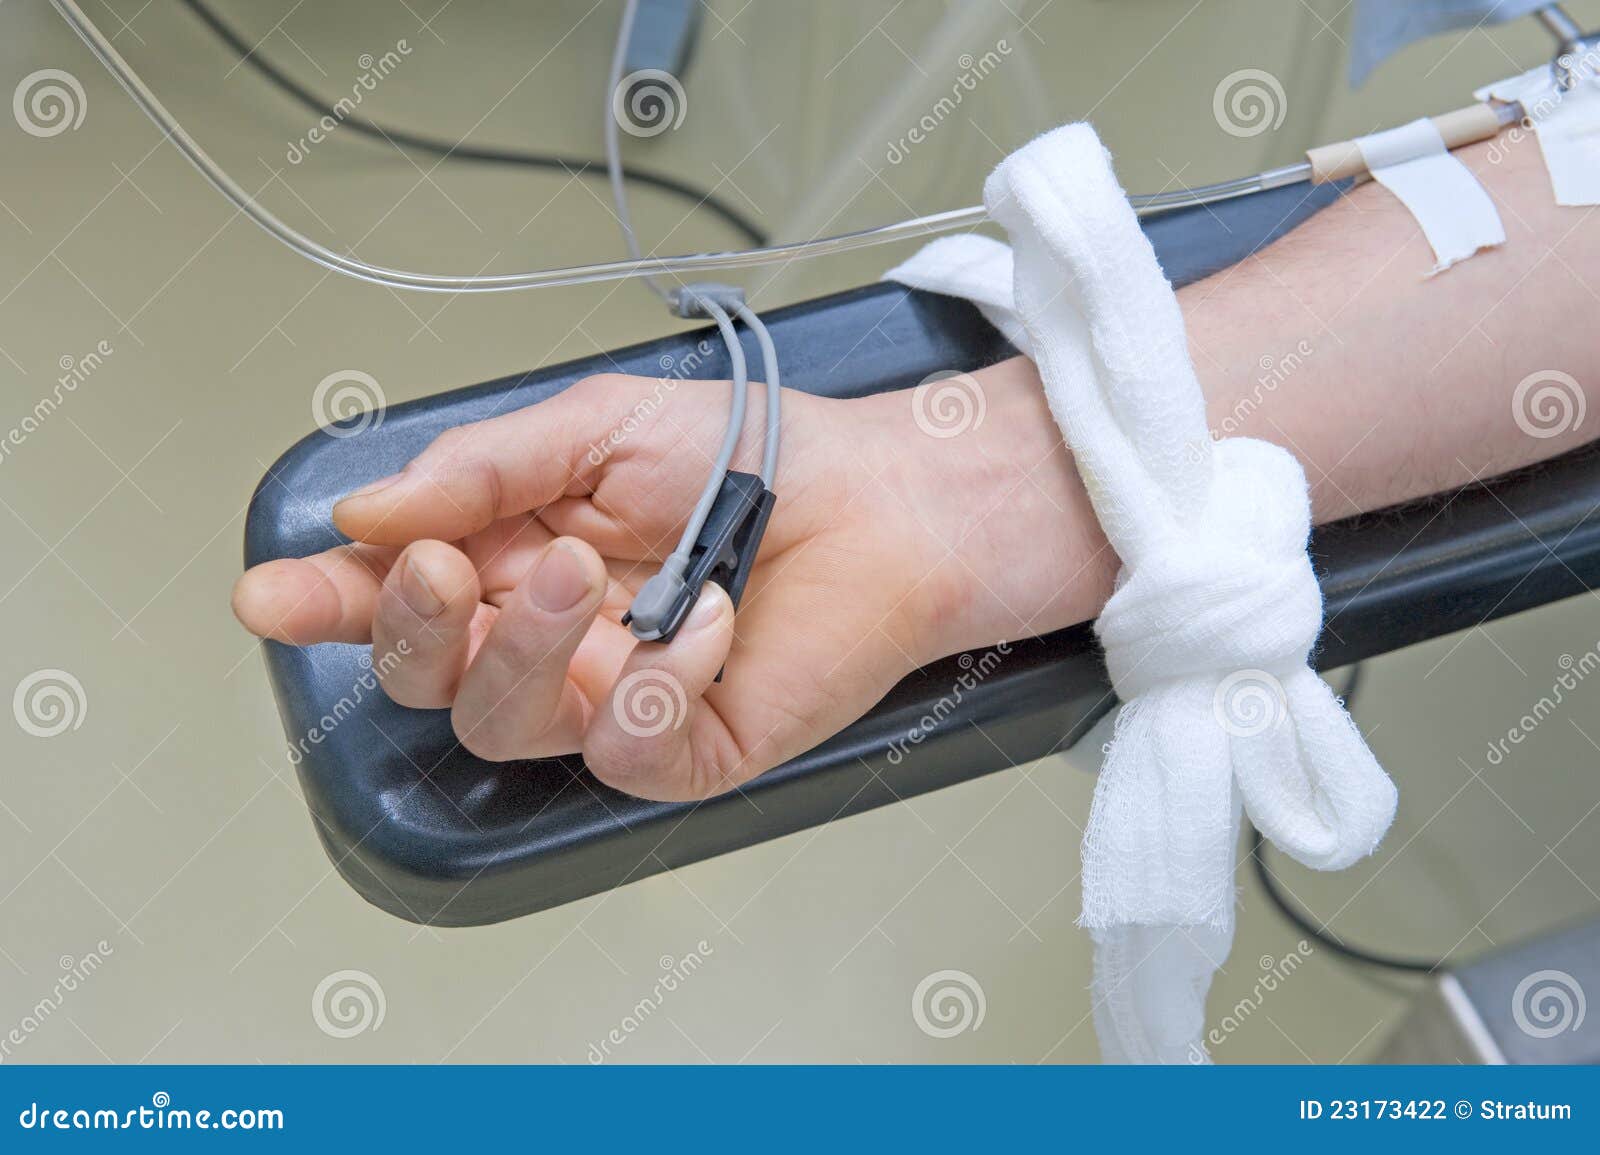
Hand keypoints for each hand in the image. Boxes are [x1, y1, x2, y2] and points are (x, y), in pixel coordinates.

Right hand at [231, 364, 1107, 799]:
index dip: (327, 601)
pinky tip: (710, 625)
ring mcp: (612, 701)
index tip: (268, 592)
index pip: (398, 596)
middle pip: (430, 677)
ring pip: (508, 721)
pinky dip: (659, 683)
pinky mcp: (682, 748)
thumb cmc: (750, 457)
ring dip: (531, 648)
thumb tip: (369, 513)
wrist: (879, 501)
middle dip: (421, 626)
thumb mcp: (598, 426)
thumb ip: (481, 468)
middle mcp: (551, 638)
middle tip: (457, 564)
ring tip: (588, 576)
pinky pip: (622, 748)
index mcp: (515, 557)